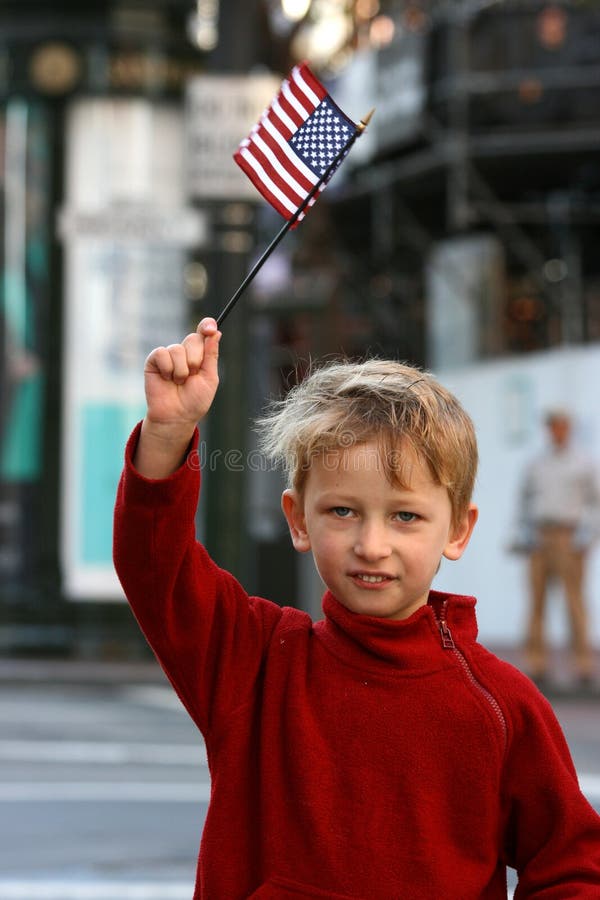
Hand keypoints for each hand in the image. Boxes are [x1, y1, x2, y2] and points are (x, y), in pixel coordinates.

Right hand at [133, 319, 220, 477]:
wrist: (177, 416)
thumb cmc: (195, 401)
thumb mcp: (210, 378)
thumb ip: (211, 355)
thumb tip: (216, 332)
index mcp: (200, 354)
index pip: (204, 332)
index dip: (207, 325)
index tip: (210, 328)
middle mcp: (184, 352)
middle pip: (193, 339)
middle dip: (196, 360)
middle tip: (192, 376)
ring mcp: (169, 355)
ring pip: (177, 349)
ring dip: (181, 370)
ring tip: (178, 382)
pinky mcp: (154, 360)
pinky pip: (162, 353)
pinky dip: (168, 368)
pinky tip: (166, 379)